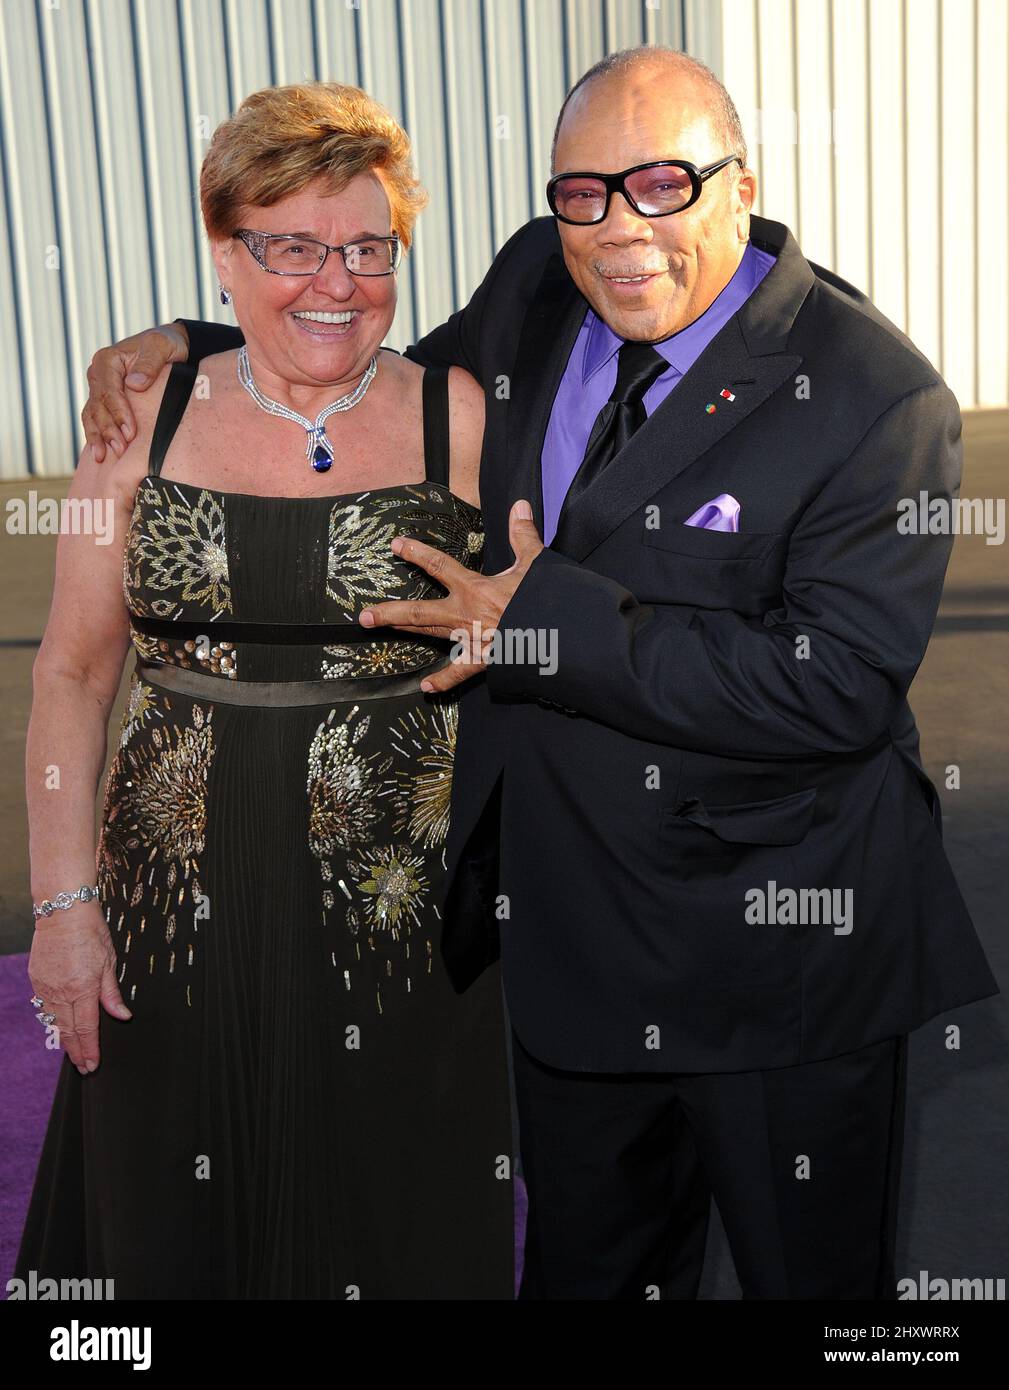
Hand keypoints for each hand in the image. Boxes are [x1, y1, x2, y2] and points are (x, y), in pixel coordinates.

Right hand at [28, 902, 131, 1073]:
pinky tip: (59, 1024)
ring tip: (73, 1051)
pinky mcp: (36, 979)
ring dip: (63, 1038)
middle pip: (68, 1031)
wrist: (63, 912)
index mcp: (83, 988)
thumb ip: (112, 993)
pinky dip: (52, 1018)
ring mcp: (46, 986)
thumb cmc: (90, 932)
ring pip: (54, 1021)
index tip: (92, 1064)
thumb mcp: (109, 962)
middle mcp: (61, 992)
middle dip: (76, 1052)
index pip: (87, 1028)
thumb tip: (122, 1015)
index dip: (90, 1049)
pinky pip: (44, 1006)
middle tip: (83, 1067)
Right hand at [82, 323, 189, 462]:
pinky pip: (94, 419)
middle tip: (120, 450)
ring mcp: (99, 388)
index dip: (118, 413)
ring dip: (98, 437)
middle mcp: (98, 374)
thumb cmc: (166, 345)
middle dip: (108, 430)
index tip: (130, 432)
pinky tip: (99, 453)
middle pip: (98, 406)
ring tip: (103, 456)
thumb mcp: (161, 347)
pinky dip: (95, 435)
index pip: (109, 391)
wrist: (169, 347)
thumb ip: (149, 363)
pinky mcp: (104, 400)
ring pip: (92, 415)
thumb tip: (134, 384)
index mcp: (107, 360)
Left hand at [358, 500, 544, 692]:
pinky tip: (426, 688)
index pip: (437, 565)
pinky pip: (458, 672)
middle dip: (389, 612)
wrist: (555, 635)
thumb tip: (519, 506)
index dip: (415, 553)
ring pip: (428, 634)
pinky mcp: (481, 660)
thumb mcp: (534, 563)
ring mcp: (468, 638)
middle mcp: (463, 613)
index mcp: (474, 588)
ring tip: (379, 631)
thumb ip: (522, 535)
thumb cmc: (543, 599)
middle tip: (364, 616)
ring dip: (403, 632)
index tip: (396, 546)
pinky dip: (443, 680)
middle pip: (418, 611)